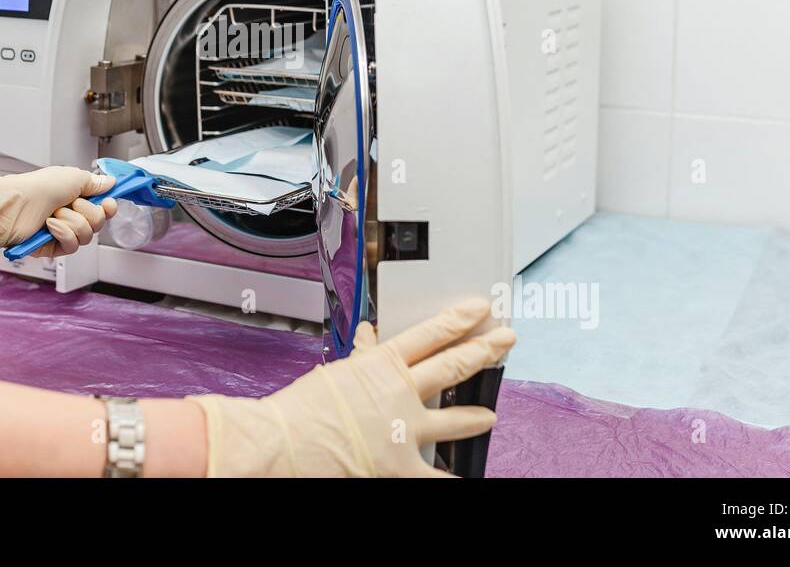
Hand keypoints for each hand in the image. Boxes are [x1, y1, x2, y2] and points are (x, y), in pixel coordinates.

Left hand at [0, 167, 117, 257]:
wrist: (14, 206)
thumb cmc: (37, 188)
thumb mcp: (73, 177)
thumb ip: (95, 182)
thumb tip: (110, 182)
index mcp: (74, 195)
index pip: (102, 205)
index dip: (108, 206)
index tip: (108, 203)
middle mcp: (69, 212)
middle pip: (98, 222)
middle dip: (88, 213)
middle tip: (73, 204)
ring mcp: (62, 230)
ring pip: (87, 235)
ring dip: (73, 222)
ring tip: (55, 215)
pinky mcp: (53, 247)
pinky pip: (72, 246)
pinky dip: (63, 234)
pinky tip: (50, 227)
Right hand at [191, 297, 514, 476]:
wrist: (283, 444)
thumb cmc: (300, 412)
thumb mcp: (333, 374)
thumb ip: (360, 358)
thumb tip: (370, 337)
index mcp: (381, 365)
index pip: (430, 335)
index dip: (459, 320)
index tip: (479, 311)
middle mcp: (399, 392)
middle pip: (453, 365)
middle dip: (485, 352)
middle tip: (506, 341)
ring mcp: (405, 429)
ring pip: (456, 417)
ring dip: (476, 415)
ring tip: (490, 415)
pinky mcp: (402, 465)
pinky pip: (437, 475)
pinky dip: (452, 477)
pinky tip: (463, 477)